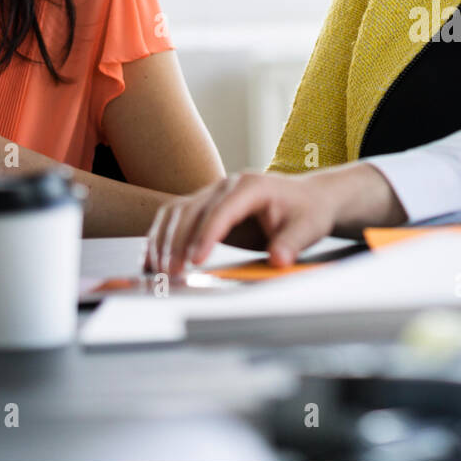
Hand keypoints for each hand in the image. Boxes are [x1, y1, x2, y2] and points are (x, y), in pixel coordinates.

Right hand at [144, 164, 404, 275]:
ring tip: (159, 272)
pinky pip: (174, 218)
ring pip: (176, 213)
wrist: (306, 199)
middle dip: (177, 243)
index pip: (222, 210)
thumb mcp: (308, 227)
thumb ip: (292, 243)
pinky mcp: (203, 207)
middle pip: (191, 210)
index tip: (195, 260)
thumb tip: (279, 259)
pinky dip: (160, 239)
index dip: (206, 235)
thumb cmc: (307, 211)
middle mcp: (227, 185)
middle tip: (172, 274)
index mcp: (252, 186)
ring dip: (163, 242)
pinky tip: (151, 262)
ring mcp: (212, 194)